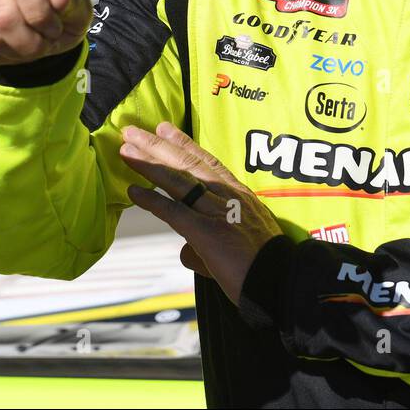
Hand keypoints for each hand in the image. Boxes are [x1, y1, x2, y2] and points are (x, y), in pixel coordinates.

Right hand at [0, 0, 92, 64]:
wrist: (43, 19)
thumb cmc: (65, 13)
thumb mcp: (79, 11)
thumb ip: (72, 3)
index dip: (41, 16)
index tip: (55, 28)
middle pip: (4, 18)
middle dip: (30, 43)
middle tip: (45, 44)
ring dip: (17, 52)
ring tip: (31, 45)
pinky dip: (2, 57)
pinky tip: (15, 47)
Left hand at [120, 122, 282, 304]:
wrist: (282, 281)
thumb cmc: (265, 266)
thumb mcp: (240, 242)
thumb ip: (207, 243)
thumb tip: (185, 250)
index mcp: (240, 195)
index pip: (207, 162)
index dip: (184, 144)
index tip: (164, 128)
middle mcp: (228, 197)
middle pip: (188, 164)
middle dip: (158, 145)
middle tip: (134, 131)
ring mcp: (218, 213)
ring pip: (179, 181)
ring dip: (150, 163)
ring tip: (126, 150)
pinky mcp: (208, 233)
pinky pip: (174, 212)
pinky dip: (152, 201)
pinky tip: (134, 192)